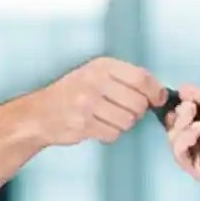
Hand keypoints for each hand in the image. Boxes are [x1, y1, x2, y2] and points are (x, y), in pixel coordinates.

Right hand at [30, 57, 166, 145]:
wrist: (39, 113)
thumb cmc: (74, 93)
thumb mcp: (96, 74)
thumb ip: (126, 79)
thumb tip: (160, 93)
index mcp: (102, 66)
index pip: (141, 78)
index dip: (156, 91)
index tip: (158, 99)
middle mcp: (94, 81)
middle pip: (138, 103)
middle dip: (138, 112)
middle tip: (125, 111)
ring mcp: (87, 103)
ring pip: (128, 121)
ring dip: (123, 124)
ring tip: (109, 118)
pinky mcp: (82, 124)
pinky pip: (113, 134)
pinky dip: (110, 134)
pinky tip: (98, 127)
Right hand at [165, 84, 199, 185]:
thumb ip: (194, 92)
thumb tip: (179, 90)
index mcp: (198, 120)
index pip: (176, 114)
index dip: (177, 108)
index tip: (187, 103)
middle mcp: (193, 135)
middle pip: (171, 125)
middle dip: (180, 116)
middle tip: (192, 112)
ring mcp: (191, 151)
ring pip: (172, 138)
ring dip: (183, 128)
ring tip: (199, 126)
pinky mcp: (190, 165)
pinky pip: (177, 153)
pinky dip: (184, 142)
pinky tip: (196, 136)